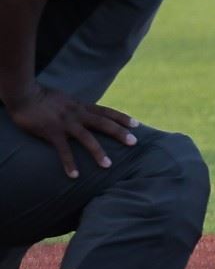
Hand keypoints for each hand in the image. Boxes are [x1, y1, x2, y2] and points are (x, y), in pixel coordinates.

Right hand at [5, 84, 137, 178]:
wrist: (24, 94)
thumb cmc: (43, 97)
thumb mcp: (66, 100)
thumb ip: (77, 108)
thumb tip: (86, 114)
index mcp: (81, 106)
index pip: (106, 111)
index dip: (122, 117)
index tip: (136, 124)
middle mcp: (77, 114)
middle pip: (103, 123)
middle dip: (120, 133)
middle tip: (134, 142)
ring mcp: (66, 123)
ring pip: (87, 138)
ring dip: (98, 152)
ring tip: (108, 165)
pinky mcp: (52, 132)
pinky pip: (63, 150)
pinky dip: (69, 163)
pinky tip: (74, 175)